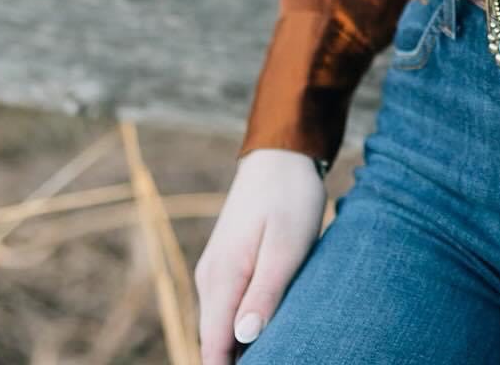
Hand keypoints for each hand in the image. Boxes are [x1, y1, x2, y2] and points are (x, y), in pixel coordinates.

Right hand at [194, 149, 326, 361]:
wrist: (281, 155)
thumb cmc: (289, 198)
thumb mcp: (286, 248)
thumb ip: (264, 294)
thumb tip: (242, 340)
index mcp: (221, 278)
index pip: (213, 348)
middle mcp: (210, 280)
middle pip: (215, 342)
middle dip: (239, 362)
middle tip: (282, 358)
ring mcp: (216, 272)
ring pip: (222, 327)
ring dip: (243, 346)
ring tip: (281, 348)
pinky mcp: (228, 266)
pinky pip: (229, 308)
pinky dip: (245, 325)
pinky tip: (271, 328)